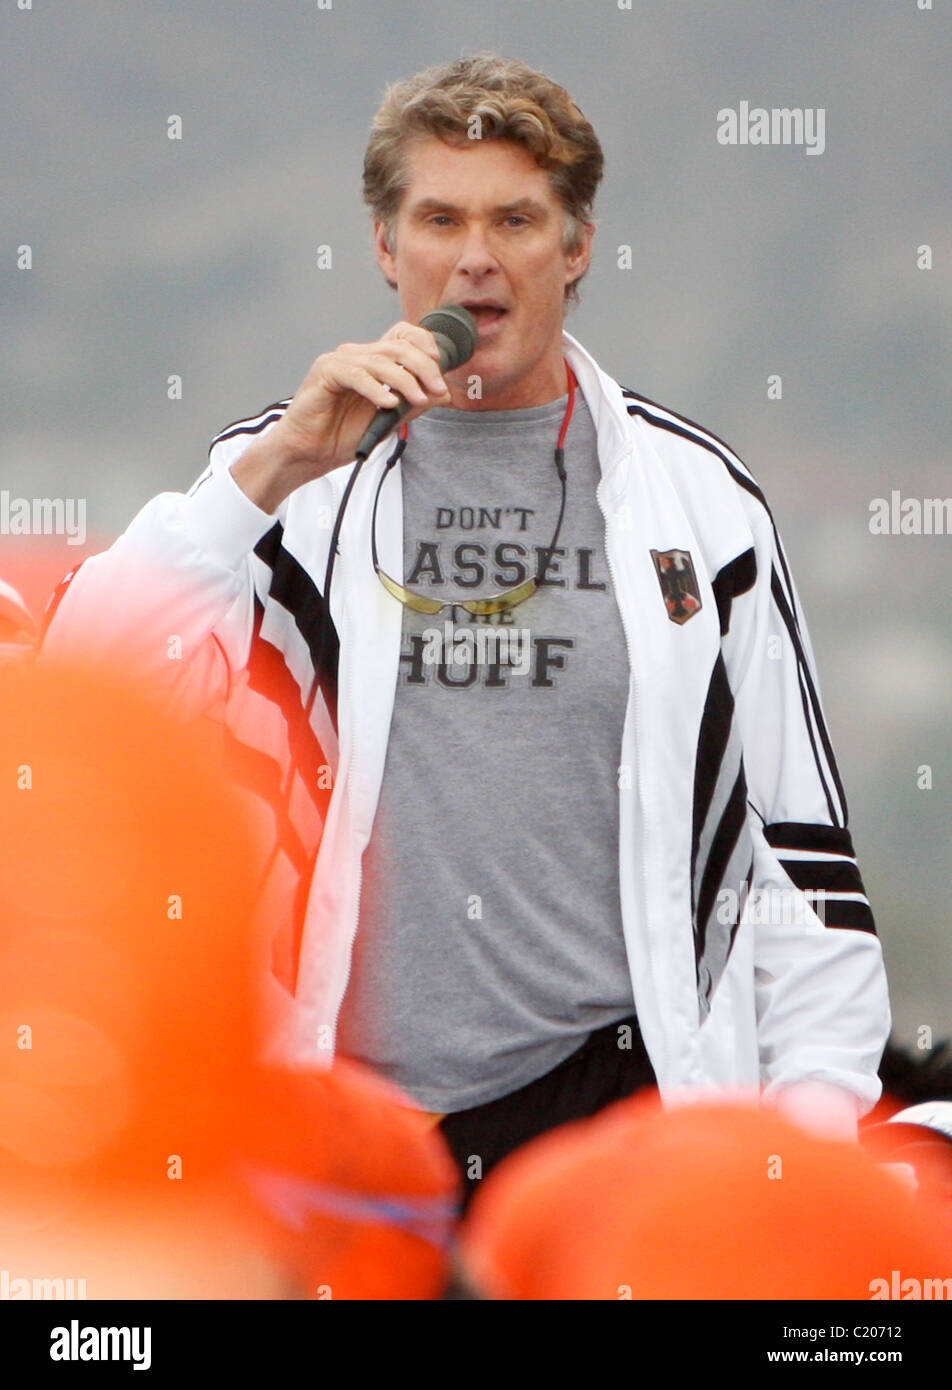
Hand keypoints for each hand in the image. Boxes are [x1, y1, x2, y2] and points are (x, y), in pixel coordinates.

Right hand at [230, 320, 453, 512]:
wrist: (309, 453)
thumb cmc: (340, 436)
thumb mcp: (388, 421)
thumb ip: (413, 405)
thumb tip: (443, 393)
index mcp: (371, 362)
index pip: (402, 336)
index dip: (424, 344)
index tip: (440, 367)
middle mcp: (356, 355)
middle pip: (397, 347)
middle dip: (424, 367)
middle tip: (437, 389)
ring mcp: (339, 361)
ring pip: (380, 360)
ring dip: (405, 381)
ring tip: (418, 401)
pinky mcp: (324, 372)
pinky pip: (356, 375)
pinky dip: (376, 389)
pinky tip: (389, 404)